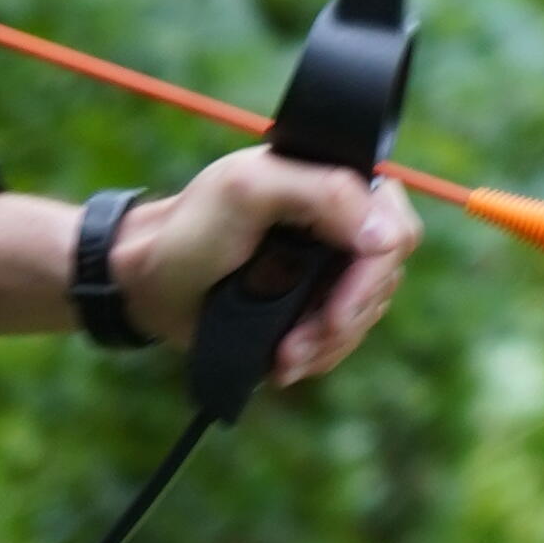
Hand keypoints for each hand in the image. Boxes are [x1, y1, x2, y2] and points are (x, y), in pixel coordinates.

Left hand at [114, 145, 419, 387]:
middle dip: (345, 318)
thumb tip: (387, 236)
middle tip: (299, 342)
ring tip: (283, 355)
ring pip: (367, 314)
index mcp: (332, 182)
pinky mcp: (312, 304)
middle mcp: (338, 221)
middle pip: (385, 278)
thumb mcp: (248, 193)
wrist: (148, 286)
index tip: (335, 308)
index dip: (372, 274)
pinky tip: (283, 360)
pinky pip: (343, 338)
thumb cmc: (190, 231)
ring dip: (327, 344)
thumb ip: (323, 194)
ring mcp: (328, 266)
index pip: (395, 225)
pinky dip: (316, 356)